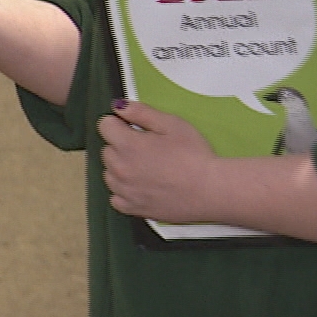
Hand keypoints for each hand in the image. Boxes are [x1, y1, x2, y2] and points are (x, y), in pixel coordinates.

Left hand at [97, 101, 221, 221]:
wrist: (211, 190)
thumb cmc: (195, 156)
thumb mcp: (171, 124)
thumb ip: (141, 112)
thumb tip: (119, 107)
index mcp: (127, 145)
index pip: (105, 125)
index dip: (120, 123)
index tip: (134, 128)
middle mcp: (120, 169)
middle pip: (107, 150)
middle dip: (122, 145)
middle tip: (148, 148)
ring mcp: (125, 192)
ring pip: (109, 173)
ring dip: (121, 168)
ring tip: (147, 167)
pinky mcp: (134, 209)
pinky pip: (116, 198)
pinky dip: (123, 191)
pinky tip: (141, 186)